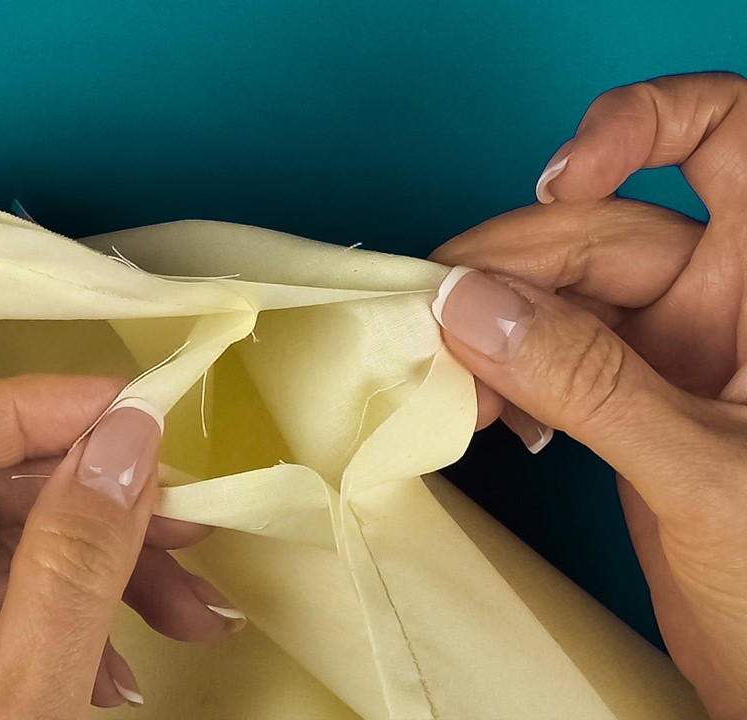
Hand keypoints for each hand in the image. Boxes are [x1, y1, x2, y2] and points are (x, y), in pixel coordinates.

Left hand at [0, 375, 238, 718]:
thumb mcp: (17, 712)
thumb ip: (70, 566)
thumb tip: (127, 443)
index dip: (18, 411)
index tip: (127, 405)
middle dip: (77, 508)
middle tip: (184, 520)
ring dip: (84, 570)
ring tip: (187, 605)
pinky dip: (48, 622)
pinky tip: (123, 662)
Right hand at [430, 73, 746, 717]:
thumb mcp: (701, 469)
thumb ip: (589, 381)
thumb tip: (472, 306)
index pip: (730, 136)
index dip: (645, 127)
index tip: (563, 179)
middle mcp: (731, 299)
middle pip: (604, 228)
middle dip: (517, 263)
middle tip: (440, 318)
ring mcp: (681, 351)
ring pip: (566, 293)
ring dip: (497, 326)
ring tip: (455, 382)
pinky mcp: (634, 402)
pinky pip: (552, 355)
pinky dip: (507, 373)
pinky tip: (486, 412)